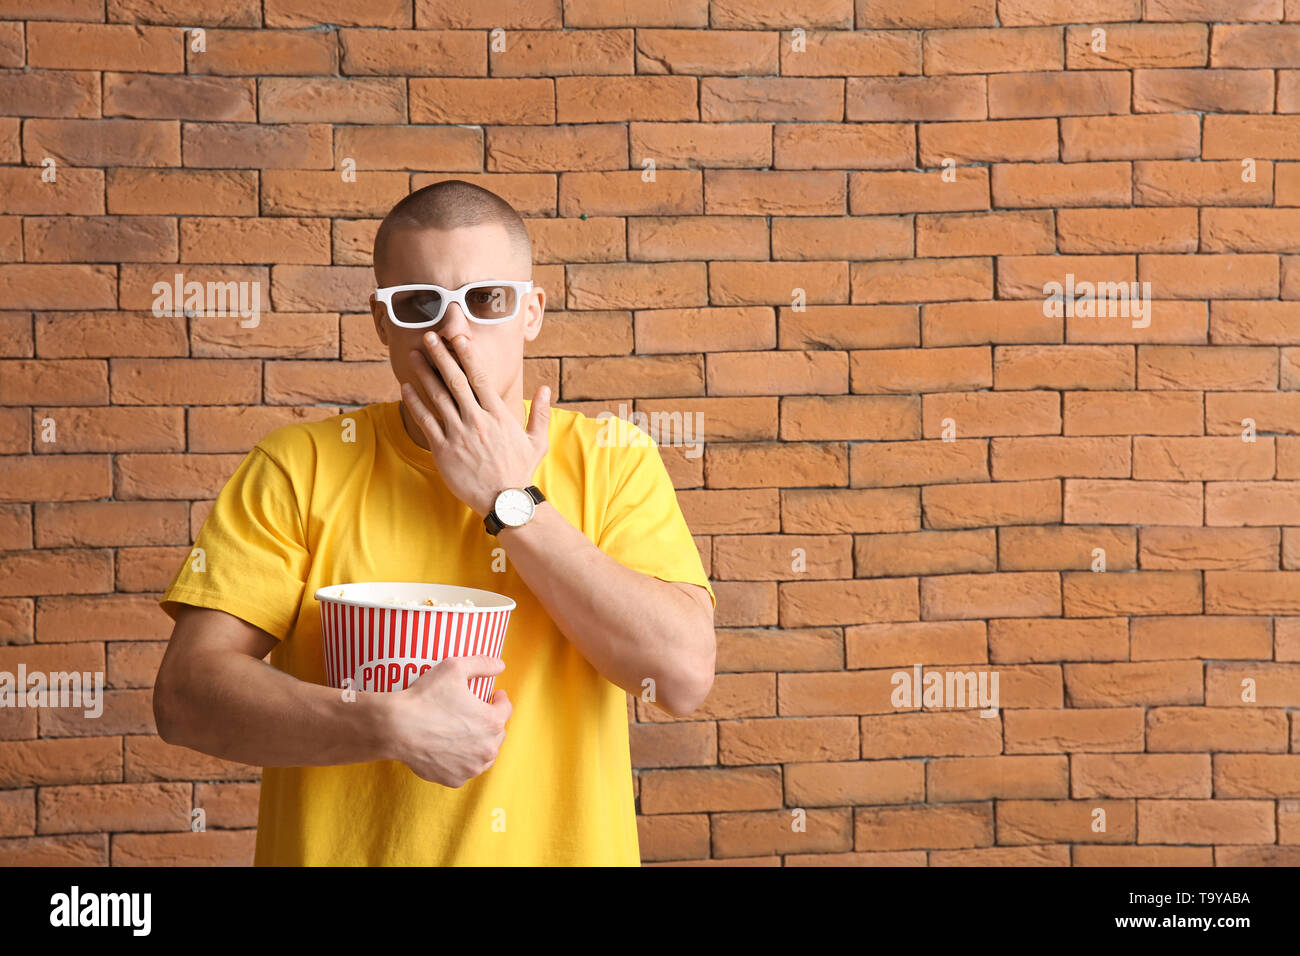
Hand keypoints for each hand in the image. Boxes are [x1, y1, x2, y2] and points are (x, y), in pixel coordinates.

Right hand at [386, 656, 511, 786]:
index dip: (500, 699)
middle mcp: (486, 748)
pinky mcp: (455, 779)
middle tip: (478, 713)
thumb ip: (482, 663)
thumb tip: (501, 665)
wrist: (396, 727)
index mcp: (491, 722)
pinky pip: (466, 769)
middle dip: (491, 722)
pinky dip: (464, 761)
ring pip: (485, 755)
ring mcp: (471, 767)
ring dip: (481, 744)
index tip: (494, 695)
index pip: (506, 709)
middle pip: (498, 733)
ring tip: (470, 733)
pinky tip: (455, 750)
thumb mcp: (454, 668)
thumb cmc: (425, 697)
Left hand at [401, 330, 550, 516]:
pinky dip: (415, 403)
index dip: (468, 356)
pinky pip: (426, 421)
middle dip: (441, 356)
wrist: (505, 500)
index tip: (458, 338)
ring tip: (414, 355)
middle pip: (455, 381)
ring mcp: (459, 434)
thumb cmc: (520, 470)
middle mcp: (477, 420)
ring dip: (424, 374)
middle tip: (429, 337)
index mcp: (498, 415)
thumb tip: (545, 388)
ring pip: (438, 397)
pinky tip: (406, 387)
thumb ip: (540, 413)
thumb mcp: (537, 441)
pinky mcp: (443, 450)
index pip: (480, 378)